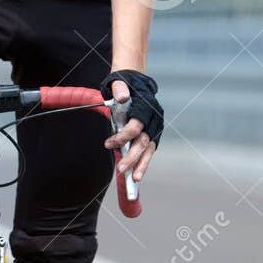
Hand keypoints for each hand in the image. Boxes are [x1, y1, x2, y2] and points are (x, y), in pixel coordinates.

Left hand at [102, 69, 162, 183]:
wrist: (136, 82)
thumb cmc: (125, 84)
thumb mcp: (119, 82)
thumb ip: (120, 90)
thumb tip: (121, 98)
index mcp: (145, 108)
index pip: (136, 127)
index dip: (122, 137)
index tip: (108, 144)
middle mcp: (153, 120)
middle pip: (143, 142)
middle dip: (133, 157)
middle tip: (121, 169)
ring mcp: (154, 128)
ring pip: (149, 149)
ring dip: (142, 165)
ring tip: (134, 180)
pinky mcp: (152, 134)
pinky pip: (148, 150)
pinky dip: (143, 162)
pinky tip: (136, 173)